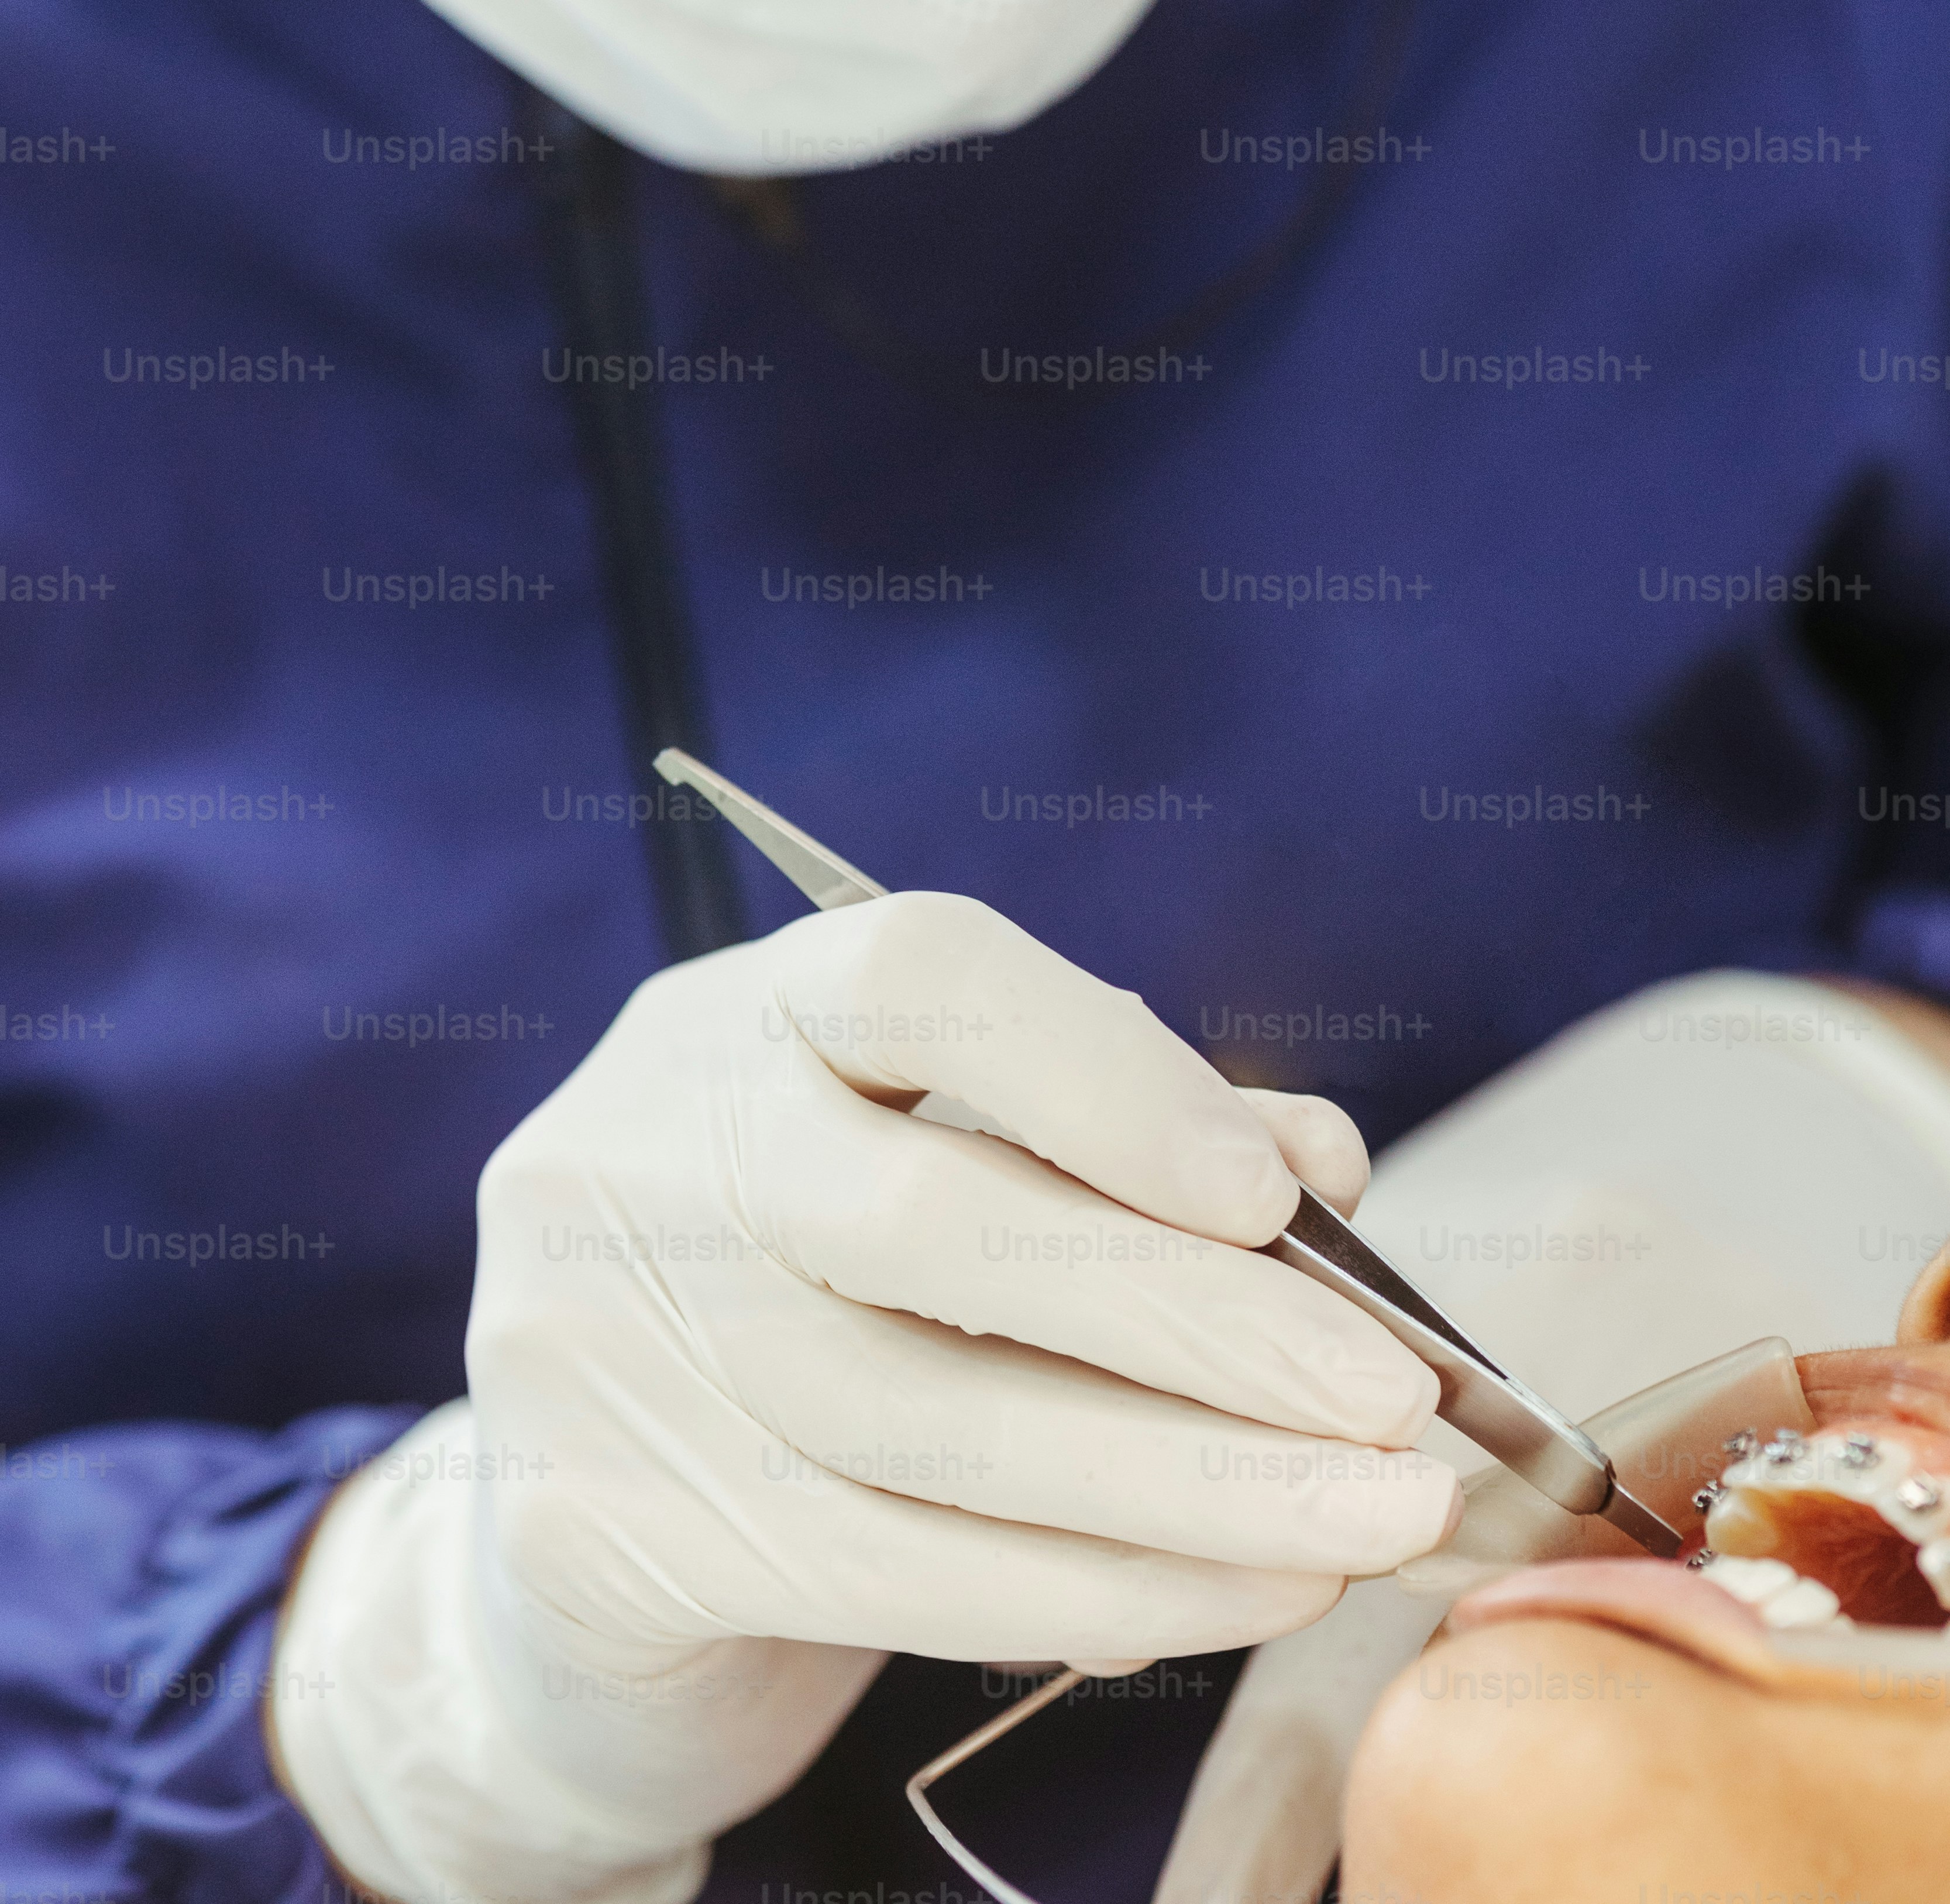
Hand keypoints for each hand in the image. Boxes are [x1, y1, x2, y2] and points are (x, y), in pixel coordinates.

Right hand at [272, 895, 1454, 1903]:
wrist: (581, 1523)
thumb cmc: (824, 1301)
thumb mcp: (944, 1168)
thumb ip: (1128, 1141)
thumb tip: (1322, 1165)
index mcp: (740, 1015)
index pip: (921, 980)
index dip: (1108, 1077)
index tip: (1283, 1195)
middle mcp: (642, 1147)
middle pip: (937, 1222)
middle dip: (1197, 1318)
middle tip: (1397, 1398)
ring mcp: (584, 1338)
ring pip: (931, 1423)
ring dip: (1189, 1484)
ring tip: (1372, 1518)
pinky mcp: (586, 1529)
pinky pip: (886, 1571)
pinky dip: (1096, 1589)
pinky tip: (1243, 1594)